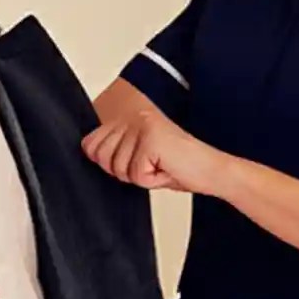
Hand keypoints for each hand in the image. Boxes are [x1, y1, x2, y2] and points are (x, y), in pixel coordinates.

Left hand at [81, 111, 232, 195]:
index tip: (137, 161)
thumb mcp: (137, 157)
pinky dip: (151, 181)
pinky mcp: (151, 140)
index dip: (108, 162)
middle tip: (151, 165)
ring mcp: (143, 126)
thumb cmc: (179, 166)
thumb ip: (113, 150)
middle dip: (124, 171)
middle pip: (101, 157)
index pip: (90, 143)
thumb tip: (88, 151)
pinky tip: (166, 168)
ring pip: (118, 168)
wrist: (211, 170)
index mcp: (130, 118)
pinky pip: (135, 175)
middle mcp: (135, 117)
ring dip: (140, 176)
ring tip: (160, 166)